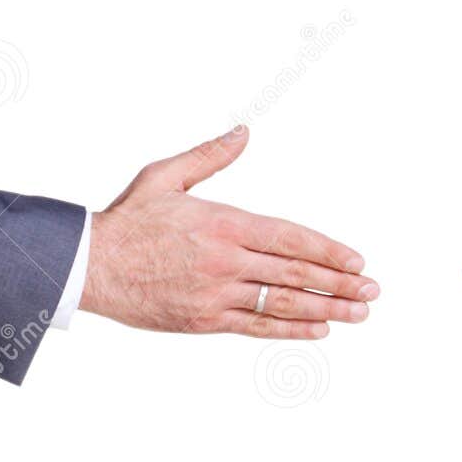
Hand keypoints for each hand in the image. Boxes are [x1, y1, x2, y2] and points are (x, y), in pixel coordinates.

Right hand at [79, 126, 377, 338]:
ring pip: (283, 303)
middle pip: (295, 274)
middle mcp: (226, 260)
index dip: (328, 252)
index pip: (291, 238)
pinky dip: (290, 329)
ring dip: (327, 309)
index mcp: (224, 223)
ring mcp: (216, 294)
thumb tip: (243, 132)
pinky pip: (256, 327)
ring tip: (358, 314)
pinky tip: (318, 330)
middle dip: (340, 284)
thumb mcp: (166, 176)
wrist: (88, 265)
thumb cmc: (128, 219)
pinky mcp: (204, 321)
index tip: (357, 262)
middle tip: (372, 291)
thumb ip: (209, 156)